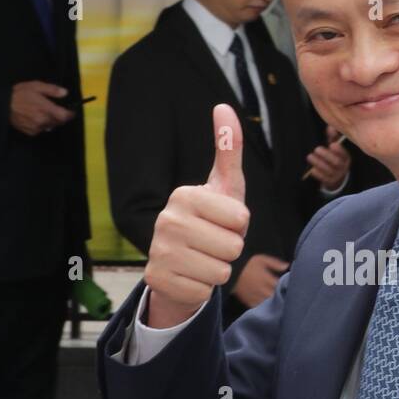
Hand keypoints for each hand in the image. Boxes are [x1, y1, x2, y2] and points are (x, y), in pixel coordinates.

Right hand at [10, 81, 74, 136]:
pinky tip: (34, 117)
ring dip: (50, 121)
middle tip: (55, 109)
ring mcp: (37, 128)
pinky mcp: (31, 132)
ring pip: (50, 126)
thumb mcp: (36, 86)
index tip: (71, 112)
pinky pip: (41, 130)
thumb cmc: (19, 94)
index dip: (70, 114)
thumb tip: (65, 93)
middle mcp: (43, 121)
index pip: (65, 116)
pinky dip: (41, 125)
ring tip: (42, 112)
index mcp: (46, 109)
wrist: (2, 105)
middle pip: (59, 122)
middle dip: (60, 117)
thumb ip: (52, 90)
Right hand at [144, 103, 249, 328]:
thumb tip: (223, 107)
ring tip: (201, 259)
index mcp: (184, 194)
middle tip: (211, 243)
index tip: (222, 221)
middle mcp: (166, 219)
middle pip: (233, 246)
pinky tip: (189, 276)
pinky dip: (202, 288)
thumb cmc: (209, 221)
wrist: (178, 264)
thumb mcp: (224, 187)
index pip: (241, 218)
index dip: (239, 225)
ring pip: (221, 272)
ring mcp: (159, 251)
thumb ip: (228, 150)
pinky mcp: (157, 280)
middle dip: (230, 250)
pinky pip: (204, 291)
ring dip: (217, 270)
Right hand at [233, 253, 289, 307]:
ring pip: (270, 303)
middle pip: (277, 296)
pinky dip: (265, 307)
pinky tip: (269, 306)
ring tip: (280, 301)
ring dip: (275, 302)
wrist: (231, 272)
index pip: (282, 285)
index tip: (290, 284)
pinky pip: (260, 308)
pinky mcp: (249, 302)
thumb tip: (287, 266)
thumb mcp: (262, 259)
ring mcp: (256, 297)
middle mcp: (263, 290)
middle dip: (282, 295)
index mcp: (267, 279)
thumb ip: (275, 263)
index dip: (287, 285)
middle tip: (287, 294)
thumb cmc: (247, 264)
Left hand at [305, 125, 349, 189]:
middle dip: (326, 155)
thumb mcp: (334, 147)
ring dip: (319, 163)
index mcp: (345, 157)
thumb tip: (330, 127)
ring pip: (329, 170)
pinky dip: (318, 174)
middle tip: (316, 149)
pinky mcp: (330, 182)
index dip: (339, 150)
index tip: (332, 144)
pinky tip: (312, 169)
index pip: (344, 154)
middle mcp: (343, 167)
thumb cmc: (333, 157)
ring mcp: (337, 175)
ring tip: (310, 157)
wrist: (336, 176)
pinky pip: (324, 179)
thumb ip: (332, 138)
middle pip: (336, 162)